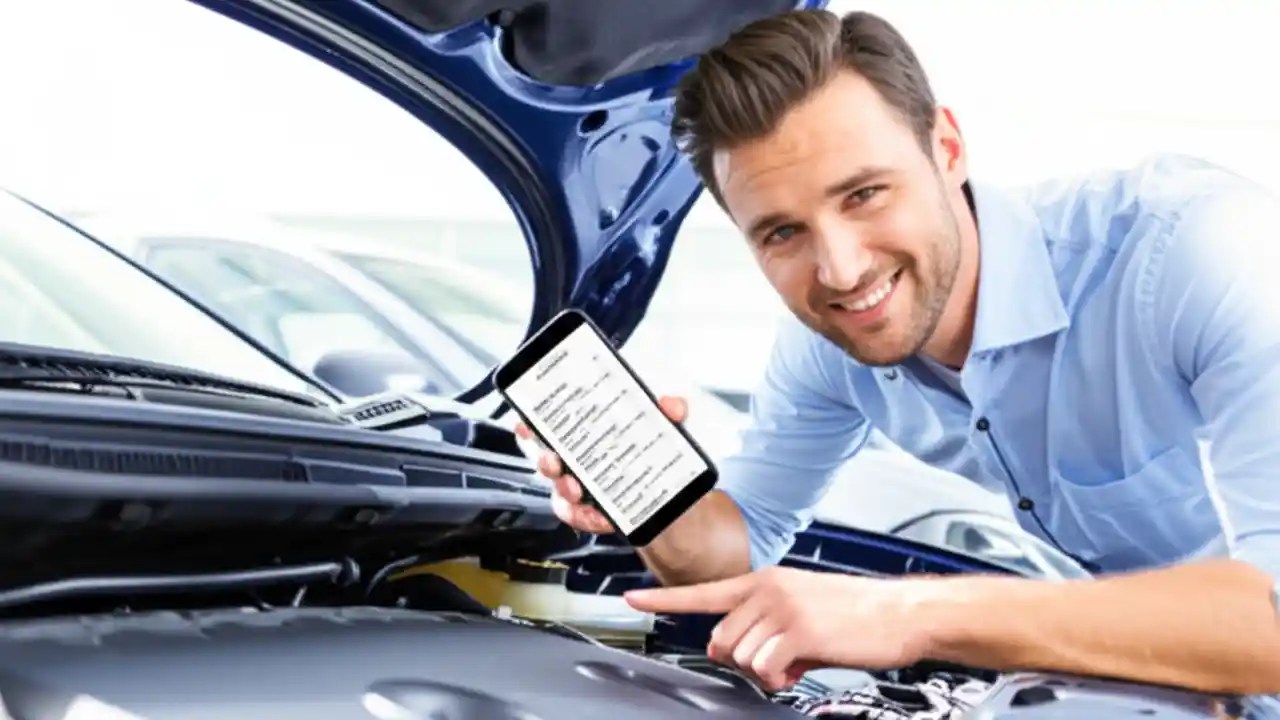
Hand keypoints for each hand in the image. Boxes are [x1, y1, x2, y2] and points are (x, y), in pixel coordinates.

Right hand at [514, 395, 688, 534]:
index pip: (554, 420)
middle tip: (555, 461)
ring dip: (564, 490)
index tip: (528, 422)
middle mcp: (581, 458)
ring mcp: (584, 487)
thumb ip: (674, 412)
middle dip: (545, 459)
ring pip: (558, 489)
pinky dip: (586, 517)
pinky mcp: (593, 512)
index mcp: (593, 430)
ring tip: (578, 490)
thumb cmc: (666, 461)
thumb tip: (670, 405)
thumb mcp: (673, 430)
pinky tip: (601, 516)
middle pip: (546, 455)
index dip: (533, 421)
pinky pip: (577, 516)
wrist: (680, 506)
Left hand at [623, 566, 937, 690]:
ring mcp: (781, 609)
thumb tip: (734, 653)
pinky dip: (782, 677)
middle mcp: (767, 590)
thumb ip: (764, 627)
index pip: (704, 592)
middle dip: (742, 660)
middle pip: (719, 640)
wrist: (900, 613)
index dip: (663, 599)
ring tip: (800, 658)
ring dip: (767, 670)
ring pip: (740, 657)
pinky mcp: (798, 631)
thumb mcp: (801, 611)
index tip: (631, 597)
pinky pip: (764, 668)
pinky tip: (805, 663)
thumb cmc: (856, 614)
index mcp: (765, 581)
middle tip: (780, 659)